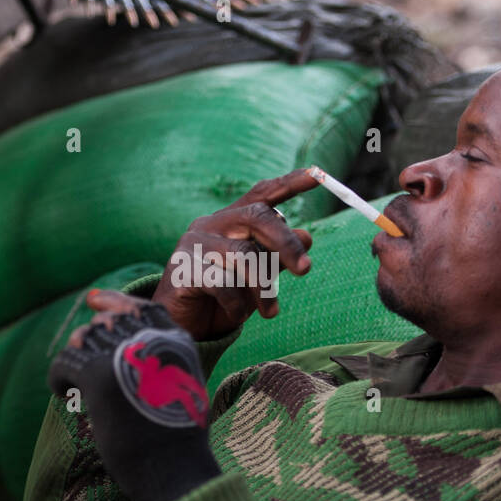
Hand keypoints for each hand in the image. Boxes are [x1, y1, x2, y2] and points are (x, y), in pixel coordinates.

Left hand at [48, 291, 221, 500]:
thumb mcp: (181, 390)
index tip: (94, 302)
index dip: (114, 303)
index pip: (141, 308)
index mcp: (176, 342)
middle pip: (107, 322)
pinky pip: (65, 362)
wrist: (176, 472)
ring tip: (75, 382)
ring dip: (77, 357)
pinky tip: (63, 392)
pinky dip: (58, 377)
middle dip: (92, 341)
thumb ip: (160, 362)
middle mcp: (152, 341)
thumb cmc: (177, 441)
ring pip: (85, 339)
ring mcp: (125, 355)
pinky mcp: (99, 375)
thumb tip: (121, 346)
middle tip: (85, 366)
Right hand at [152, 170, 317, 340]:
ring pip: (243, 255)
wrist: (182, 326)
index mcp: (231, 220)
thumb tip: (308, 236)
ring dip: (264, 288)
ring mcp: (194, 244)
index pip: (262, 194)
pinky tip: (237, 316)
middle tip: (306, 270)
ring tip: (271, 313)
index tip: (318, 174)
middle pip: (257, 218)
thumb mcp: (257, 278)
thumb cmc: (223, 298)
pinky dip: (237, 303)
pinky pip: (221, 283)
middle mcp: (211, 224)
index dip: (290, 183)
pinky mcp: (182, 269)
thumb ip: (278, 256)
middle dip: (286, 244)